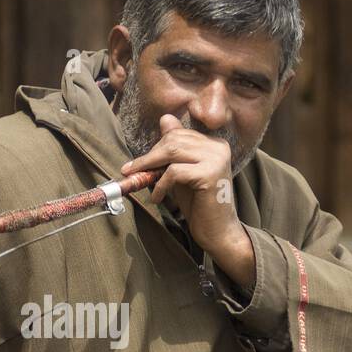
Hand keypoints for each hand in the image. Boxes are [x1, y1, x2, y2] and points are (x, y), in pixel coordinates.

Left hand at [120, 114, 255, 289]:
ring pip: (172, 151)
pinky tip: (157, 198)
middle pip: (173, 139)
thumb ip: (175, 149)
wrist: (218, 232)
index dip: (157, 147)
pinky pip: (174, 171)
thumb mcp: (183, 172)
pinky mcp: (209, 174)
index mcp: (215, 143)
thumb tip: (164, 119)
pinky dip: (160, 185)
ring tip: (142, 181)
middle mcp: (218, 146)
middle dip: (150, 156)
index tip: (137, 163)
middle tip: (133, 172)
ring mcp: (216, 159)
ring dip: (150, 167)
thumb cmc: (199, 205)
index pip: (179, 134)